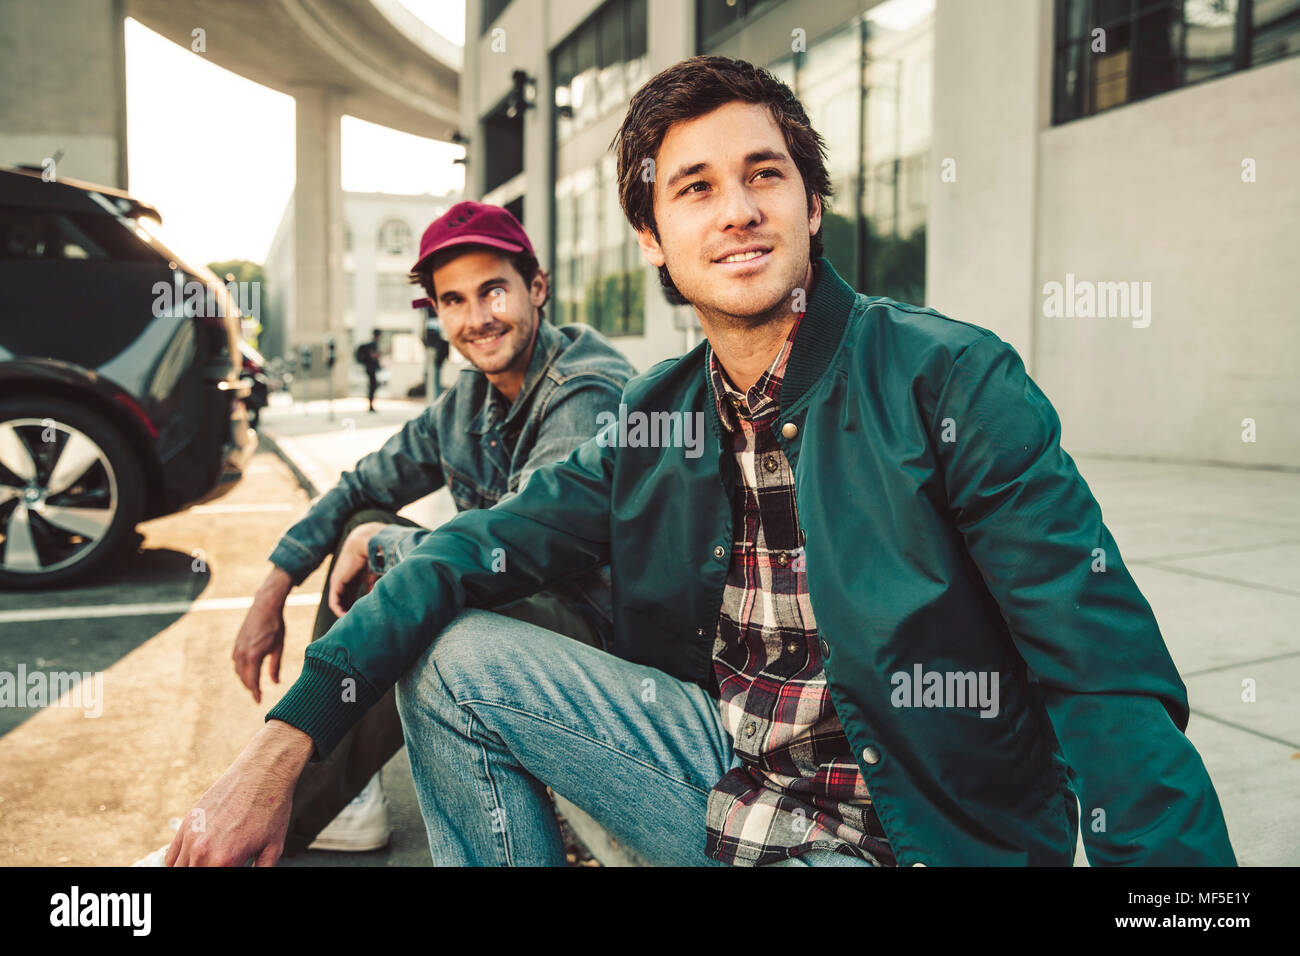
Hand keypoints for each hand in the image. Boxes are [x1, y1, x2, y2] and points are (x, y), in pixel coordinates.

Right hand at [165, 721, 314, 866]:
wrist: (262, 772)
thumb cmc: (272, 809)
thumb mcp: (273, 849)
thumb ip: (260, 872)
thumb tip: (253, 879)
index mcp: (224, 861)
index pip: (209, 884)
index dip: (225, 880)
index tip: (234, 869)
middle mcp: (202, 850)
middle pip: (192, 877)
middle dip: (208, 875)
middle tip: (223, 866)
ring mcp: (190, 836)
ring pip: (178, 871)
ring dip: (192, 871)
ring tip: (210, 865)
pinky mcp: (186, 823)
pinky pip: (171, 857)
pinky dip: (179, 865)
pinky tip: (194, 863)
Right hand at [233, 568, 291, 703]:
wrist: (265, 607)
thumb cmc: (276, 626)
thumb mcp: (279, 647)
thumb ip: (275, 666)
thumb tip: (275, 683)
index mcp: (254, 656)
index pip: (252, 681)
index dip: (255, 693)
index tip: (258, 702)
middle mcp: (242, 653)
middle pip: (243, 678)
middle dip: (250, 687)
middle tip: (258, 694)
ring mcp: (237, 648)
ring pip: (238, 670)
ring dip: (244, 678)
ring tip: (253, 684)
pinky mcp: (236, 643)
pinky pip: (236, 661)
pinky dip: (240, 669)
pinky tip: (248, 670)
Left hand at [328, 522, 385, 617]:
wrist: (369, 542)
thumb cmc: (379, 555)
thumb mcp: (378, 575)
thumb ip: (376, 587)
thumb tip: (378, 602)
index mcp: (358, 576)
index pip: (356, 595)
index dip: (361, 606)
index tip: (367, 615)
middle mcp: (348, 579)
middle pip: (348, 600)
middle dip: (353, 611)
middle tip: (360, 623)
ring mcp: (341, 581)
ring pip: (341, 602)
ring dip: (347, 613)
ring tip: (355, 623)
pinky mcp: (336, 582)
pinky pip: (335, 601)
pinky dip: (340, 610)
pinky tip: (347, 617)